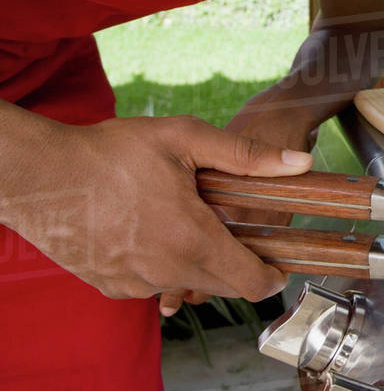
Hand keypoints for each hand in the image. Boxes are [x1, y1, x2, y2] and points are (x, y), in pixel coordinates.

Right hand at [4, 113, 311, 315]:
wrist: (40, 176)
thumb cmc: (111, 153)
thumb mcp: (184, 139)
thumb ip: (246, 155)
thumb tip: (300, 163)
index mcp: (192, 240)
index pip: (251, 281)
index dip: (272, 275)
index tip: (279, 263)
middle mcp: (166, 271)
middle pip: (223, 287)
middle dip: (239, 267)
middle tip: (237, 234)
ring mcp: (135, 283)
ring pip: (187, 286)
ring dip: (200, 266)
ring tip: (192, 225)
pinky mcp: (111, 286)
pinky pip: (153, 285)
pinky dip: (165, 267)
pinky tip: (156, 233)